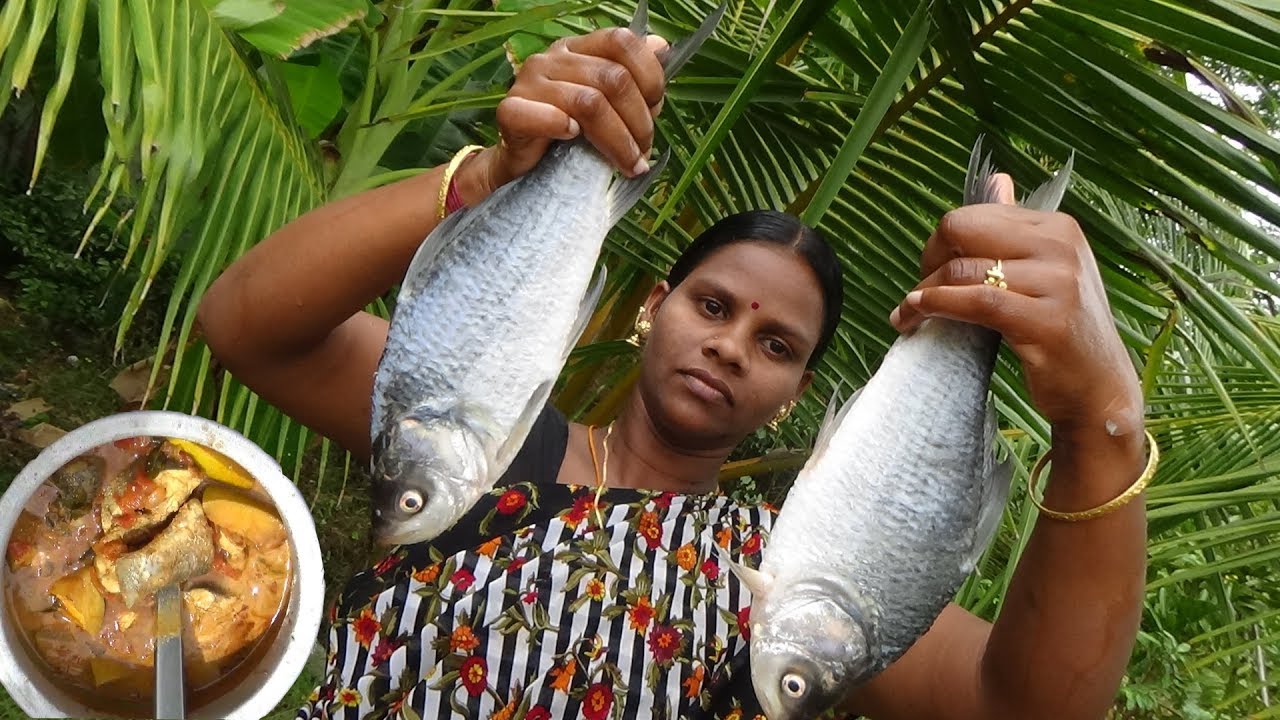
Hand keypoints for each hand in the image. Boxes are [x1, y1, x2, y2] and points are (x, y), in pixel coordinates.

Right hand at [462, 28, 669, 200]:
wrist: (525, 167)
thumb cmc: (570, 137)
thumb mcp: (608, 106)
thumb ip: (633, 78)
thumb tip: (661, 46)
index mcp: (578, 49)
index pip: (621, 41)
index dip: (649, 76)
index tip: (655, 111)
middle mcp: (552, 58)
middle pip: (612, 77)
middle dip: (638, 121)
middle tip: (643, 153)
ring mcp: (528, 82)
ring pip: (588, 101)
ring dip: (617, 140)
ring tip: (627, 165)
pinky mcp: (510, 111)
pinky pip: (545, 116)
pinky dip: (564, 128)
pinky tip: (574, 140)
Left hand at [888, 174, 1143, 437]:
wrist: (1099, 389)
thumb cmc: (1061, 332)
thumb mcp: (1046, 271)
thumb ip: (1014, 231)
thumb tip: (997, 180)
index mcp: (1057, 227)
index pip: (974, 215)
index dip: (941, 244)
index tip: (929, 273)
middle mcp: (1060, 246)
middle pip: (962, 230)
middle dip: (929, 260)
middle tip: (917, 291)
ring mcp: (1058, 282)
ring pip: (963, 270)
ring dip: (923, 293)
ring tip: (907, 314)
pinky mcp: (1047, 321)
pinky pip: (977, 302)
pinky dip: (938, 306)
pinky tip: (920, 316)